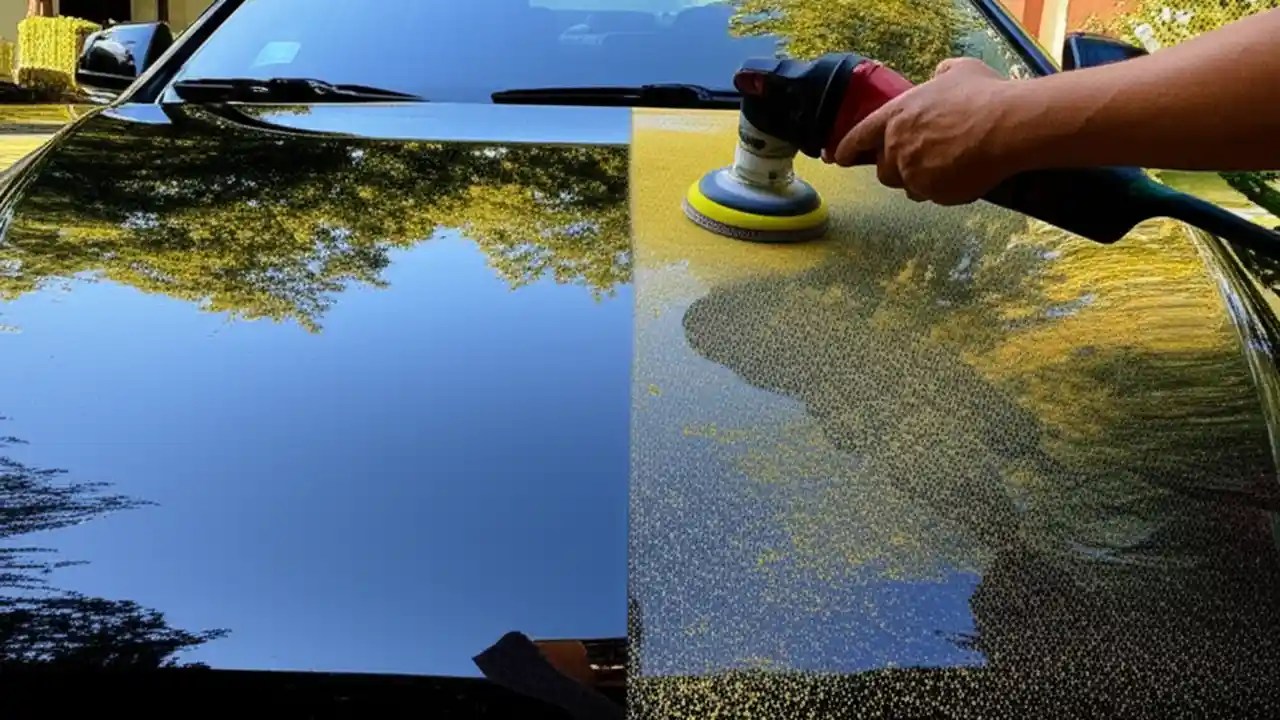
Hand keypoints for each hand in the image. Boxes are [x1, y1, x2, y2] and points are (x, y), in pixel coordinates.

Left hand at [831, 57, 1022, 205]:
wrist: (1008, 126)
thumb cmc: (984, 95)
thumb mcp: (958, 70)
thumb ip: (940, 74)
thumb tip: (940, 74)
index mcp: (895, 116)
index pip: (859, 137)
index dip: (848, 150)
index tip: (839, 158)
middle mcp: (897, 148)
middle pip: (884, 171)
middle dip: (898, 169)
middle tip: (922, 160)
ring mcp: (914, 174)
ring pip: (909, 187)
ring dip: (921, 181)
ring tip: (947, 166)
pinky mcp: (934, 194)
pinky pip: (933, 197)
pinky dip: (945, 190)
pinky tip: (964, 174)